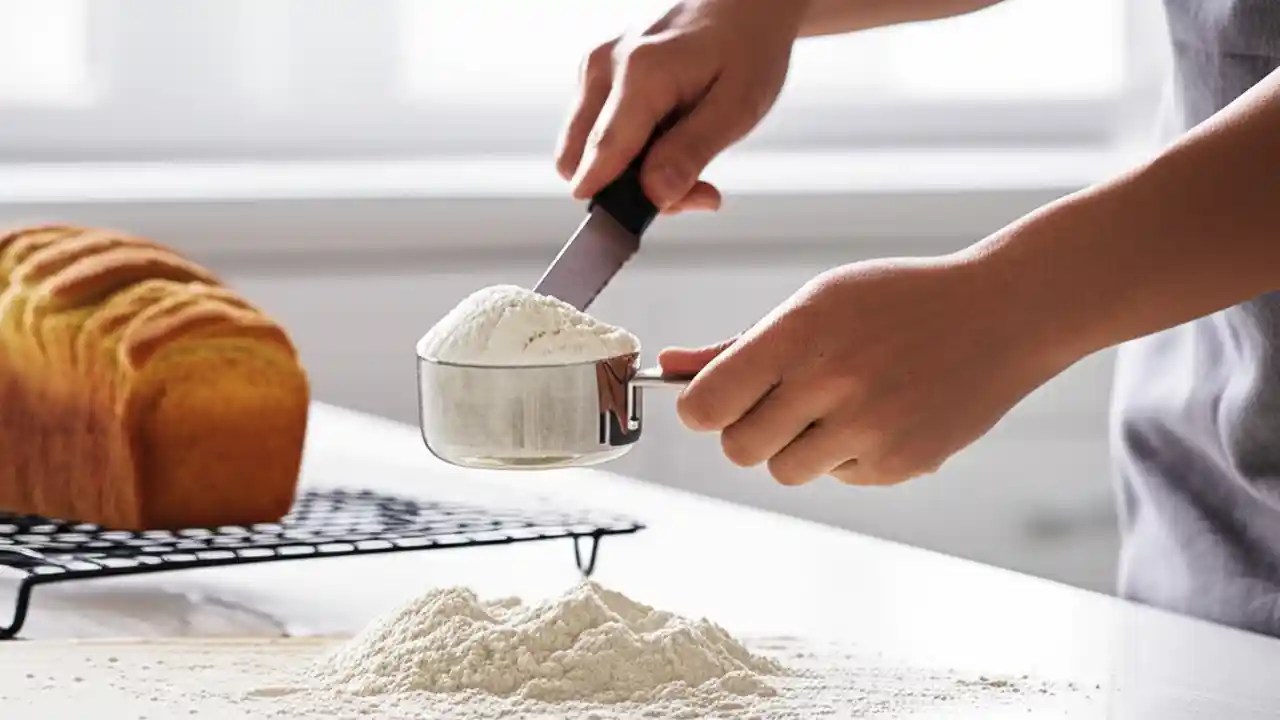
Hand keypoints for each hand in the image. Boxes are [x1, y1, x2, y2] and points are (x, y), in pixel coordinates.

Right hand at [556, 0, 804, 213]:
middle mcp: (603, 67)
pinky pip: (592, 138)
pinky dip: (626, 156)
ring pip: (583, 155)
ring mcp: (593, 70)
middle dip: (629, 192)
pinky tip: (667, 144)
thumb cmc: (746, 52)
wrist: (741, 9)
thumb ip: (692, 152)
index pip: (602, 156)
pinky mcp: (593, 78)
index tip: (634, 230)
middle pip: (583, 163)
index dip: (613, 204)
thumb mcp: (738, 108)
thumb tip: (654, 196)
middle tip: (692, 190)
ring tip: (685, 166)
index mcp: (639, 73)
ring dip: (629, 177)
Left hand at [659, 256, 1069, 485]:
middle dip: (747, 431)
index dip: (701, 409)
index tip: (715, 403)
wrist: (1000, 315)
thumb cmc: (896, 303)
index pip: (707, 405)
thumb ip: (738, 345)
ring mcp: (869, 430)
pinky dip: (848, 456)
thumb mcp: (816, 302)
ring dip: (797, 447)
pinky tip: (881, 415)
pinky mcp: (900, 464)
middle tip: (779, 405)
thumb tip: (667, 366)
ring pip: (785, 471)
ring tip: (836, 407)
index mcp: (799, 334)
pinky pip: (839, 478)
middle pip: (739, 448)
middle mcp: (831, 384)